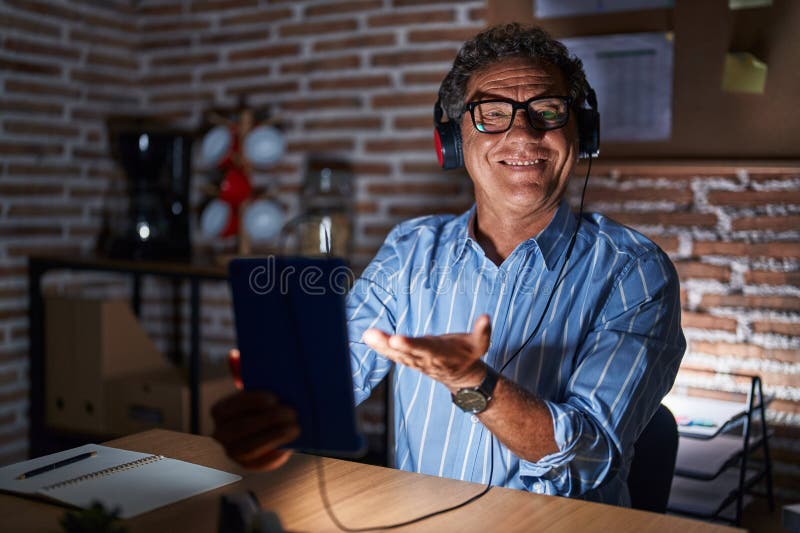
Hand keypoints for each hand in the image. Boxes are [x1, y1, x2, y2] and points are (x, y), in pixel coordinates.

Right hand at [211, 389, 299, 470]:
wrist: (263, 426)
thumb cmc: (263, 405)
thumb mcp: (260, 395)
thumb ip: (266, 392)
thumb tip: (285, 391)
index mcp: (219, 410)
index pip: (234, 405)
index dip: (254, 402)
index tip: (274, 399)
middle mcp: (220, 433)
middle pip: (243, 427)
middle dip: (269, 420)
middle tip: (291, 413)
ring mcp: (231, 451)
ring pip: (250, 448)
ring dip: (275, 437)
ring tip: (295, 428)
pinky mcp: (247, 464)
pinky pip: (260, 463)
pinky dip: (275, 455)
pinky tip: (289, 446)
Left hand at [362, 314, 491, 390]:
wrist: (462, 376)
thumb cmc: (469, 354)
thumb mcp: (481, 344)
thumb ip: (483, 331)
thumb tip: (486, 317)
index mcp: (440, 354)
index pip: (423, 349)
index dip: (410, 344)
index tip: (396, 339)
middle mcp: (425, 359)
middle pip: (404, 352)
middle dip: (387, 344)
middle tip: (372, 335)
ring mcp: (416, 361)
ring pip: (396, 354)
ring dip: (380, 345)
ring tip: (367, 334)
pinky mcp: (410, 360)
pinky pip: (393, 354)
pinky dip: (381, 347)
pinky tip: (368, 337)